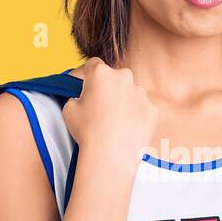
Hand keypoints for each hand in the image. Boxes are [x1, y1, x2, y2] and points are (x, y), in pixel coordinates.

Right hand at [61, 57, 159, 173]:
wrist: (111, 156)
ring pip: (131, 92)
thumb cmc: (87, 132)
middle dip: (109, 88)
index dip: (89, 76)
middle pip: (115, 77)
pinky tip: (128, 129)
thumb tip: (83, 97)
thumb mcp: (68, 109)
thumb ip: (76, 96)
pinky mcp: (153, 108)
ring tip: (115, 123)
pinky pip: (143, 108)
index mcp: (101, 73)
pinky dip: (137, 116)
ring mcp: (141, 92)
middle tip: (102, 108)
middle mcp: (124, 77)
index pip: (93, 64)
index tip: (89, 87)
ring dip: (124, 101)